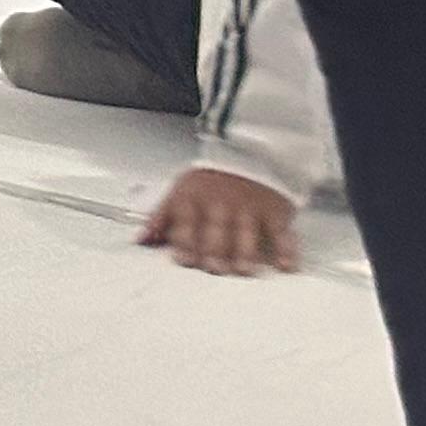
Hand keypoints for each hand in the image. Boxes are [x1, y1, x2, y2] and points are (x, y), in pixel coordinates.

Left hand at [140, 166, 301, 276]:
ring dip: (245, 252)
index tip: (184, 261)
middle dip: (214, 250)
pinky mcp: (273, 211)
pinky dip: (286, 249)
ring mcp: (248, 207)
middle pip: (215, 231)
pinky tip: (286, 266)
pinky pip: (280, 232)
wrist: (248, 155)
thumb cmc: (209, 181)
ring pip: (245, 232)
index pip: (185, 222)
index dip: (184, 242)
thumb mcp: (180, 191)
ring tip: (244, 270)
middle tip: (214, 269)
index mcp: (192, 198)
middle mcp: (219, 204)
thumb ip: (160, 218)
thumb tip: (139, 241)